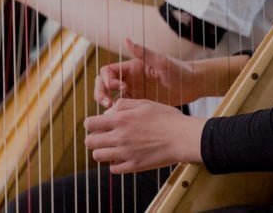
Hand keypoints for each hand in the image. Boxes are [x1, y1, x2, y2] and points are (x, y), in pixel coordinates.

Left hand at [84, 98, 204, 172]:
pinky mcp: (134, 166)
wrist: (182, 137)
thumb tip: (108, 112)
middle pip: (90, 142)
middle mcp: (120, 137)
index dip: (91, 123)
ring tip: (112, 147)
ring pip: (98, 156)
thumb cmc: (166, 118)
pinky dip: (114, 163)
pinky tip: (122, 157)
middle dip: (92, 138)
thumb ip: (123, 105)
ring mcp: (126, 153)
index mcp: (121, 119)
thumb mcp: (144, 103)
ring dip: (102, 151)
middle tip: (102, 137)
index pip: (90, 123)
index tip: (98, 124)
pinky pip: (113, 169)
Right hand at [95, 39, 197, 107]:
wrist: (193, 85)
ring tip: (113, 112)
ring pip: (111, 97)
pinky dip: (117, 114)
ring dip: (107, 104)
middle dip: (101, 93)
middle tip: (108, 104)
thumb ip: (143, 52)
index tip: (121, 88)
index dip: (108, 80)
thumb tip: (126, 39)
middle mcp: (129, 78)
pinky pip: (122, 109)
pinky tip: (123, 121)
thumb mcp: (161, 61)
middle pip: (105, 84)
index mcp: (131, 67)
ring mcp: (133, 91)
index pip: (108, 71)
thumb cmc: (179, 69)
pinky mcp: (139, 103)